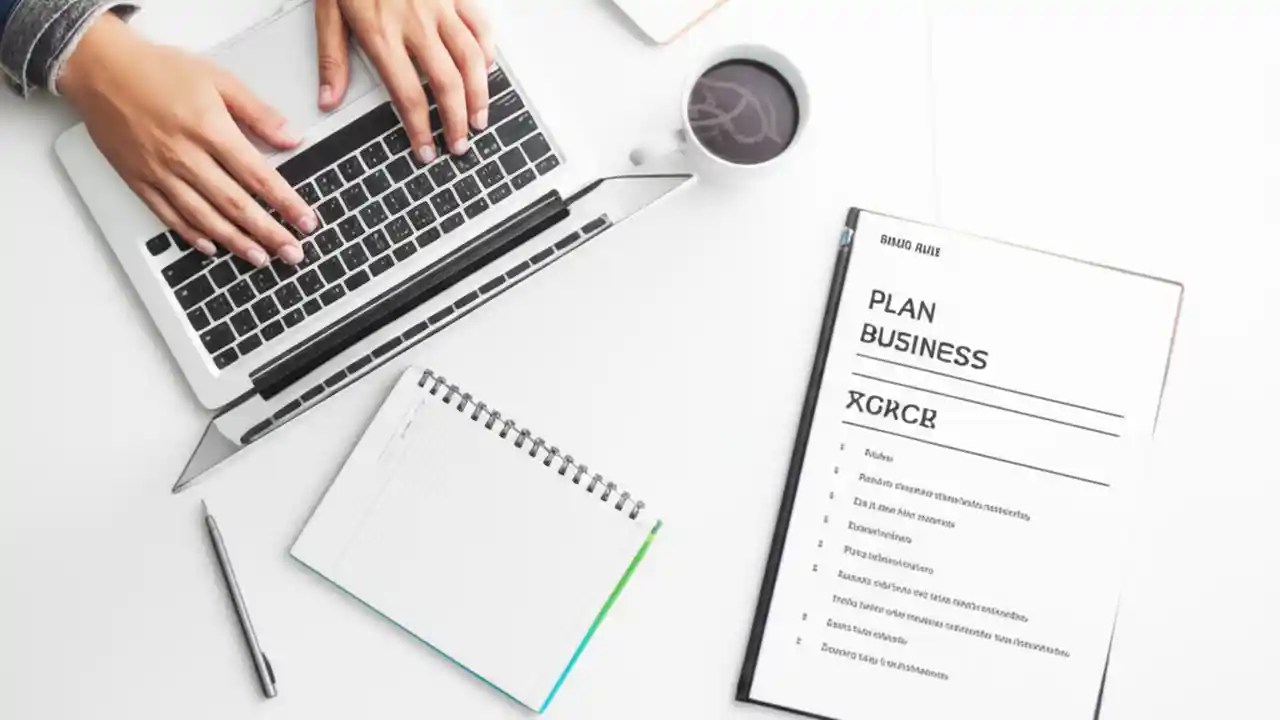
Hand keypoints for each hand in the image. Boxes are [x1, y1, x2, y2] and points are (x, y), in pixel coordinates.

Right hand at [59, 14, 317, 265]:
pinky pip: (169, 216)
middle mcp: (185, 156)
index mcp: (209, 130)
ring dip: (236, 242)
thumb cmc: (157, 70)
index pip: (257, 176)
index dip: (285, 203)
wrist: (98, 68)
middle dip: (268, 233)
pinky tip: (212, 247)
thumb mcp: (218, 79)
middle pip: (235, 204)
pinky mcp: (138, 180)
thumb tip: (292, 138)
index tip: (306, 221)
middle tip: (292, 253)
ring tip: (261, 259)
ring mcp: (159, 172)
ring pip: (204, 218)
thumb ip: (257, 112)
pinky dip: (192, 235)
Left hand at [316, 0, 494, 161]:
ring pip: (470, 60)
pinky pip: (479, 24)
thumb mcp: (327, 9)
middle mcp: (414, 23)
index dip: (419, 129)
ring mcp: (439, 7)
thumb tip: (329, 99)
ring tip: (480, 120)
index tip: (425, 151)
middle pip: (445, 84)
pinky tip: (488, 69)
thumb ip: (332, 57)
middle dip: (456, 122)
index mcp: (380, 33)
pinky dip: (487, 50)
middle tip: (460, 145)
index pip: (406, 94)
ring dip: (479, 95)